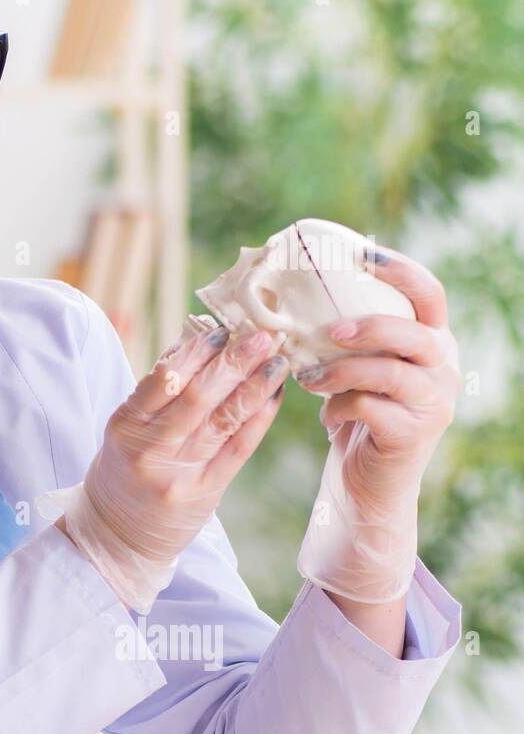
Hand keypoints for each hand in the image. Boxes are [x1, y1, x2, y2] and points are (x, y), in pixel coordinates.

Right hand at [52, 320, 290, 610]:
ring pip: (223, 420)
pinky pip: (238, 448)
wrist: (117, 534)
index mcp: (125, 426)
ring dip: (255, 386)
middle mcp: (151, 449)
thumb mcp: (125, 428)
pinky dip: (259, 418)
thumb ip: (157, 388)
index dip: (195, 353)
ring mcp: (179, 473)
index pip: (163, 380)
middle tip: (263, 335)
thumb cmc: (123, 468)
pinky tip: (274, 395)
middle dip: (234, 362)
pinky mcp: (206, 491)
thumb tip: (194, 337)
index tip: (222, 330)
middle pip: (197, 398)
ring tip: (278, 359)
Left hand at [296, 248, 459, 514]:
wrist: (366, 480)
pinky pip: (371, 407)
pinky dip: (338, 406)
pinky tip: (326, 413)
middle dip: (368, 326)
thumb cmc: (356, 413)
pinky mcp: (413, 433)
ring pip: (390, 371)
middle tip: (328, 332)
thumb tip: (291, 298)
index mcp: (430, 341)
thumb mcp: (354, 368)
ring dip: (341, 370)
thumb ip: (346, 337)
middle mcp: (441, 367)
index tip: (360, 253)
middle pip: (414, 331)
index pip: (429, 294)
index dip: (399, 270)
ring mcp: (433, 402)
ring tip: (309, 378)